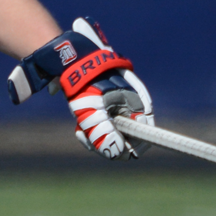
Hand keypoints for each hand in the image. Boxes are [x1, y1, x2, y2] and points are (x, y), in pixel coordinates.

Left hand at [8, 17, 154, 159]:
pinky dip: (94, 127)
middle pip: (126, 138)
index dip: (128, 149)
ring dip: (96, 135)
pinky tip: (79, 125)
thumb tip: (118, 154)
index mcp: (138, 106)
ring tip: (80, 129)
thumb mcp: (92, 112)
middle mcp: (133, 106)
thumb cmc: (85, 85)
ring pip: (113, 133)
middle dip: (106, 141)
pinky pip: (106, 124)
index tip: (111, 152)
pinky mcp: (110, 106)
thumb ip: (105, 134)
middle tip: (86, 136)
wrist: (72, 61)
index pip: (143, 138)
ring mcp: (122, 106)